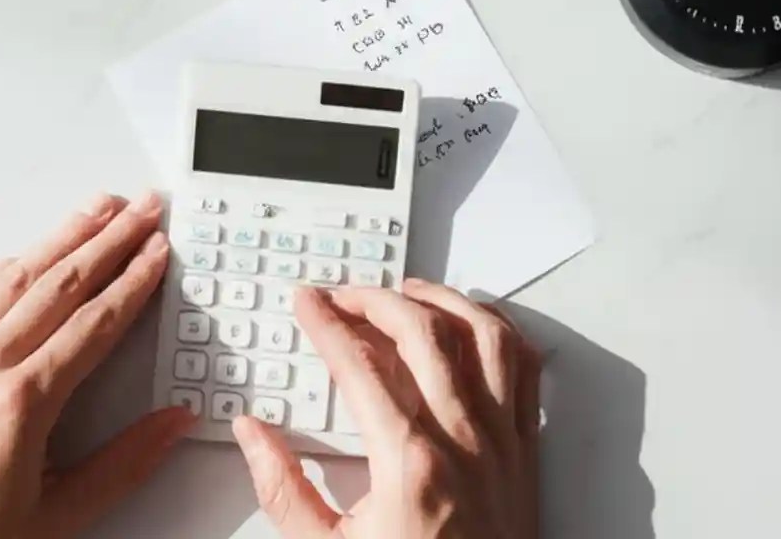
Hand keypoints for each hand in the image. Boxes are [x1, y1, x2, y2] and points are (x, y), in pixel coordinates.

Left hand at [0, 191, 193, 538]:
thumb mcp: (62, 512)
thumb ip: (127, 462)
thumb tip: (172, 422)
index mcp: (20, 403)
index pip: (95, 322)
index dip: (133, 280)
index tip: (157, 252)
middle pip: (59, 283)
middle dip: (109, 239)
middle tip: (141, 209)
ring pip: (11, 279)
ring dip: (60, 239)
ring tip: (95, 211)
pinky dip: (4, 271)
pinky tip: (26, 254)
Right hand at [232, 279, 540, 538]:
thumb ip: (284, 488)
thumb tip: (254, 435)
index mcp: (409, 464)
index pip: (361, 365)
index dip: (327, 324)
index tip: (308, 304)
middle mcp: (464, 441)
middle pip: (422, 333)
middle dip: (376, 299)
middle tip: (344, 295)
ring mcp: (502, 441)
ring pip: (483, 336)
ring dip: (442, 301)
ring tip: (407, 292)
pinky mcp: (527, 450)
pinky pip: (524, 368)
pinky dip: (499, 331)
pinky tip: (474, 322)